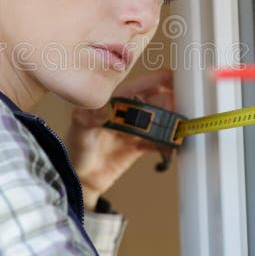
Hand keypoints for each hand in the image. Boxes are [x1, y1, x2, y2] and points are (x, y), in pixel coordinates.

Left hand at [65, 69, 173, 209]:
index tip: (177, 81)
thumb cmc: (75, 147)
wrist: (79, 176)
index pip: (143, 84)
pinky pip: (160, 142)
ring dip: (173, 124)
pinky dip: (168, 144)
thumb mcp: (79, 128)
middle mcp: (129, 110)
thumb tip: (103, 109)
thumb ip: (89, 118)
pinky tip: (172, 148)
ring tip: (179, 132)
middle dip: (171, 104)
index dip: (161, 79)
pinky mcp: (141, 145)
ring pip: (163, 120)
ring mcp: (137, 127)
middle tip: (177, 115)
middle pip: (159, 100)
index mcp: (116, 99)